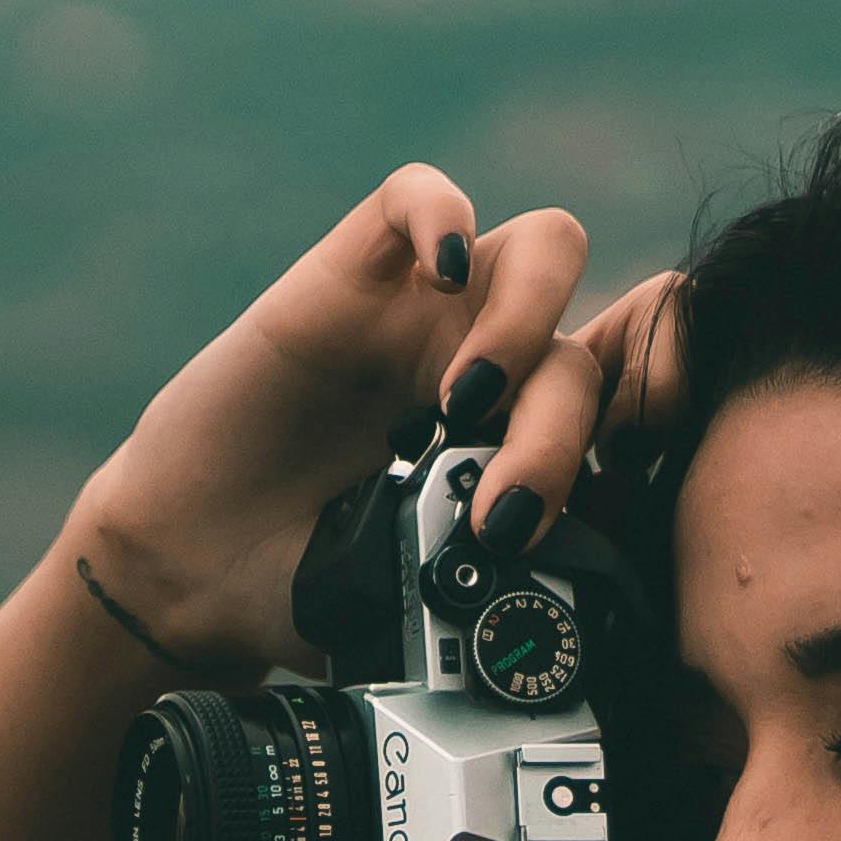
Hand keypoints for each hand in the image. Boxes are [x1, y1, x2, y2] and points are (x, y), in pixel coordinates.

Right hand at [74, 166, 682, 674]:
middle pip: (585, 350)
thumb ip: (496, 609)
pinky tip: (443, 272)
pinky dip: (444, 215)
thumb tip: (573, 646)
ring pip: (542, 251)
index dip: (648, 433)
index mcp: (525, 444)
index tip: (609, 511)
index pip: (630, 401)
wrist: (192, 574)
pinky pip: (418, 194)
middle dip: (557, 434)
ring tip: (465, 401)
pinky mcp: (350, 273)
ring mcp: (427, 315)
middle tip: (498, 518)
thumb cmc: (306, 592)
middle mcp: (490, 369)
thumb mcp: (425, 617)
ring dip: (528, 321)